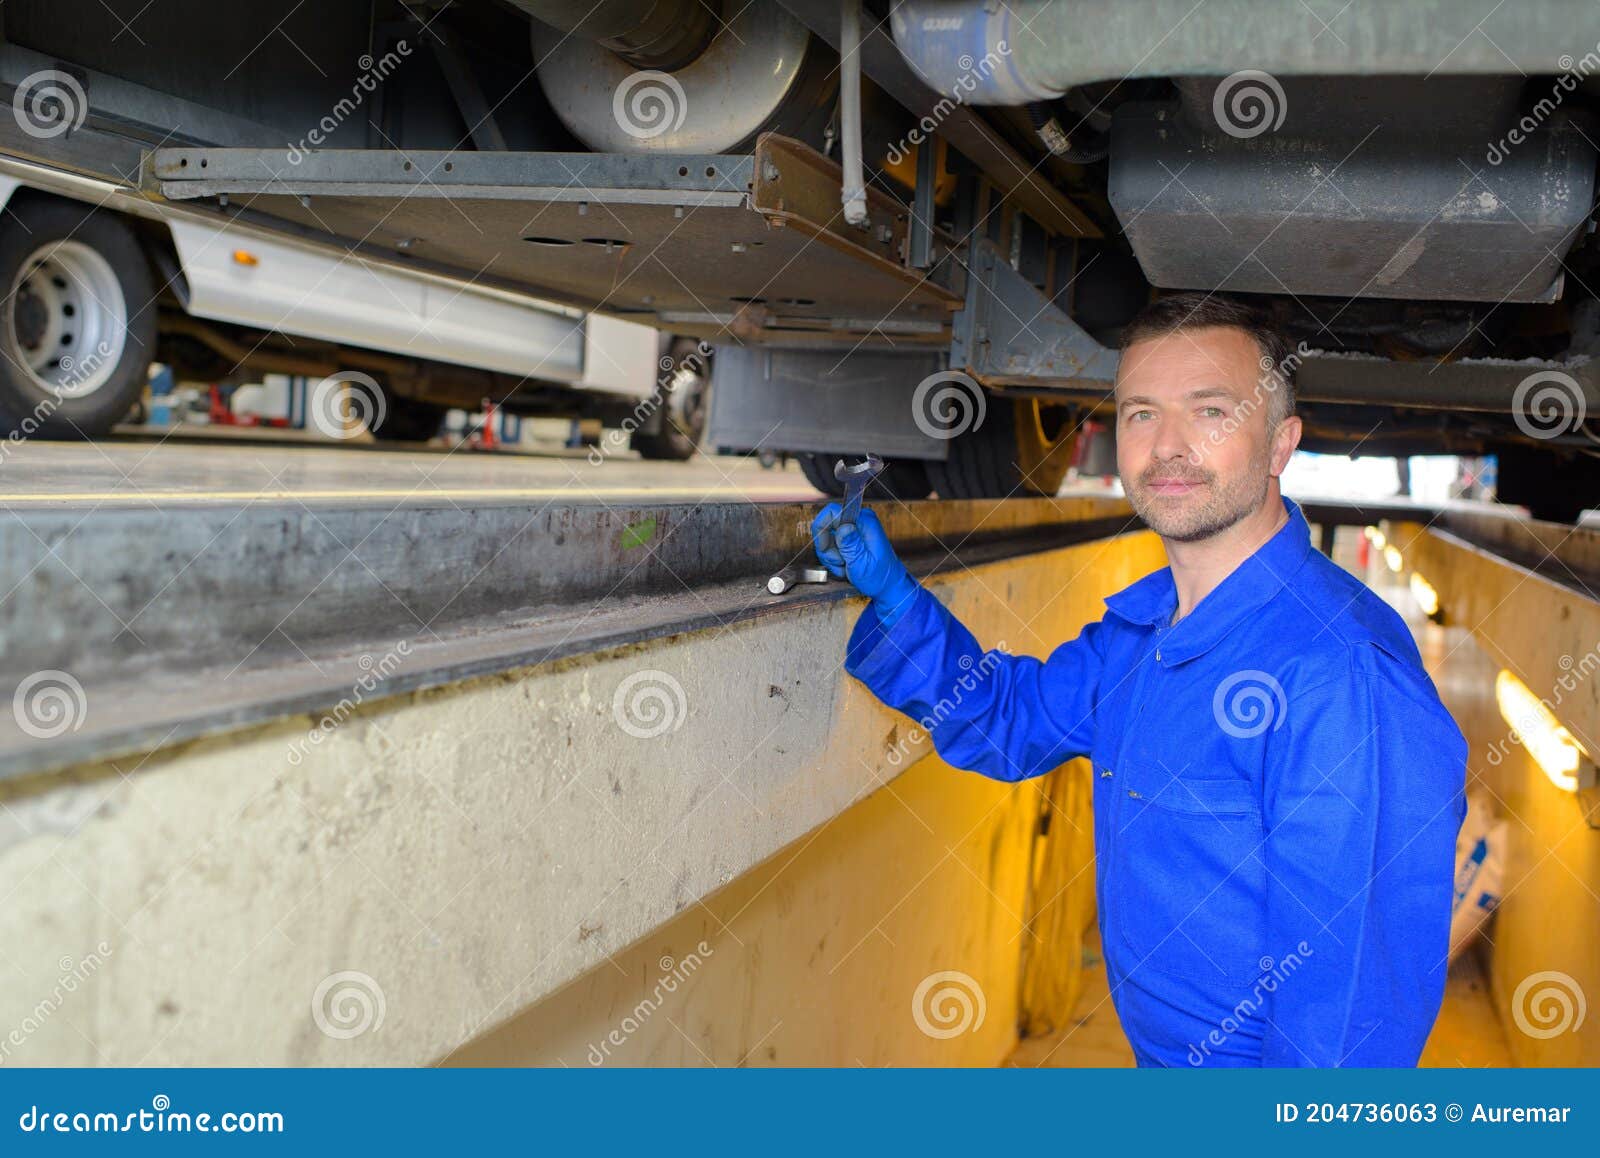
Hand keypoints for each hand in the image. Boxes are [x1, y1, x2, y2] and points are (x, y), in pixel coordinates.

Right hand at [810, 506, 919, 620]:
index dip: (822, 528)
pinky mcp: (851, 538)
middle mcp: (859, 521)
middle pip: (826, 526)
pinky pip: (832, 545)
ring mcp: (854, 529)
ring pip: (827, 538)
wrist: (887, 585)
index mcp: (865, 522)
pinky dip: (834, 559)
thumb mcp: (862, 563)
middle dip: (827, 548)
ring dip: (831, 557)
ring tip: (844, 567)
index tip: (824, 548)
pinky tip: (844, 567)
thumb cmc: (880, 576)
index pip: (832, 511)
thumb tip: (843, 527)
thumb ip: (851, 545)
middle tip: (839, 562)